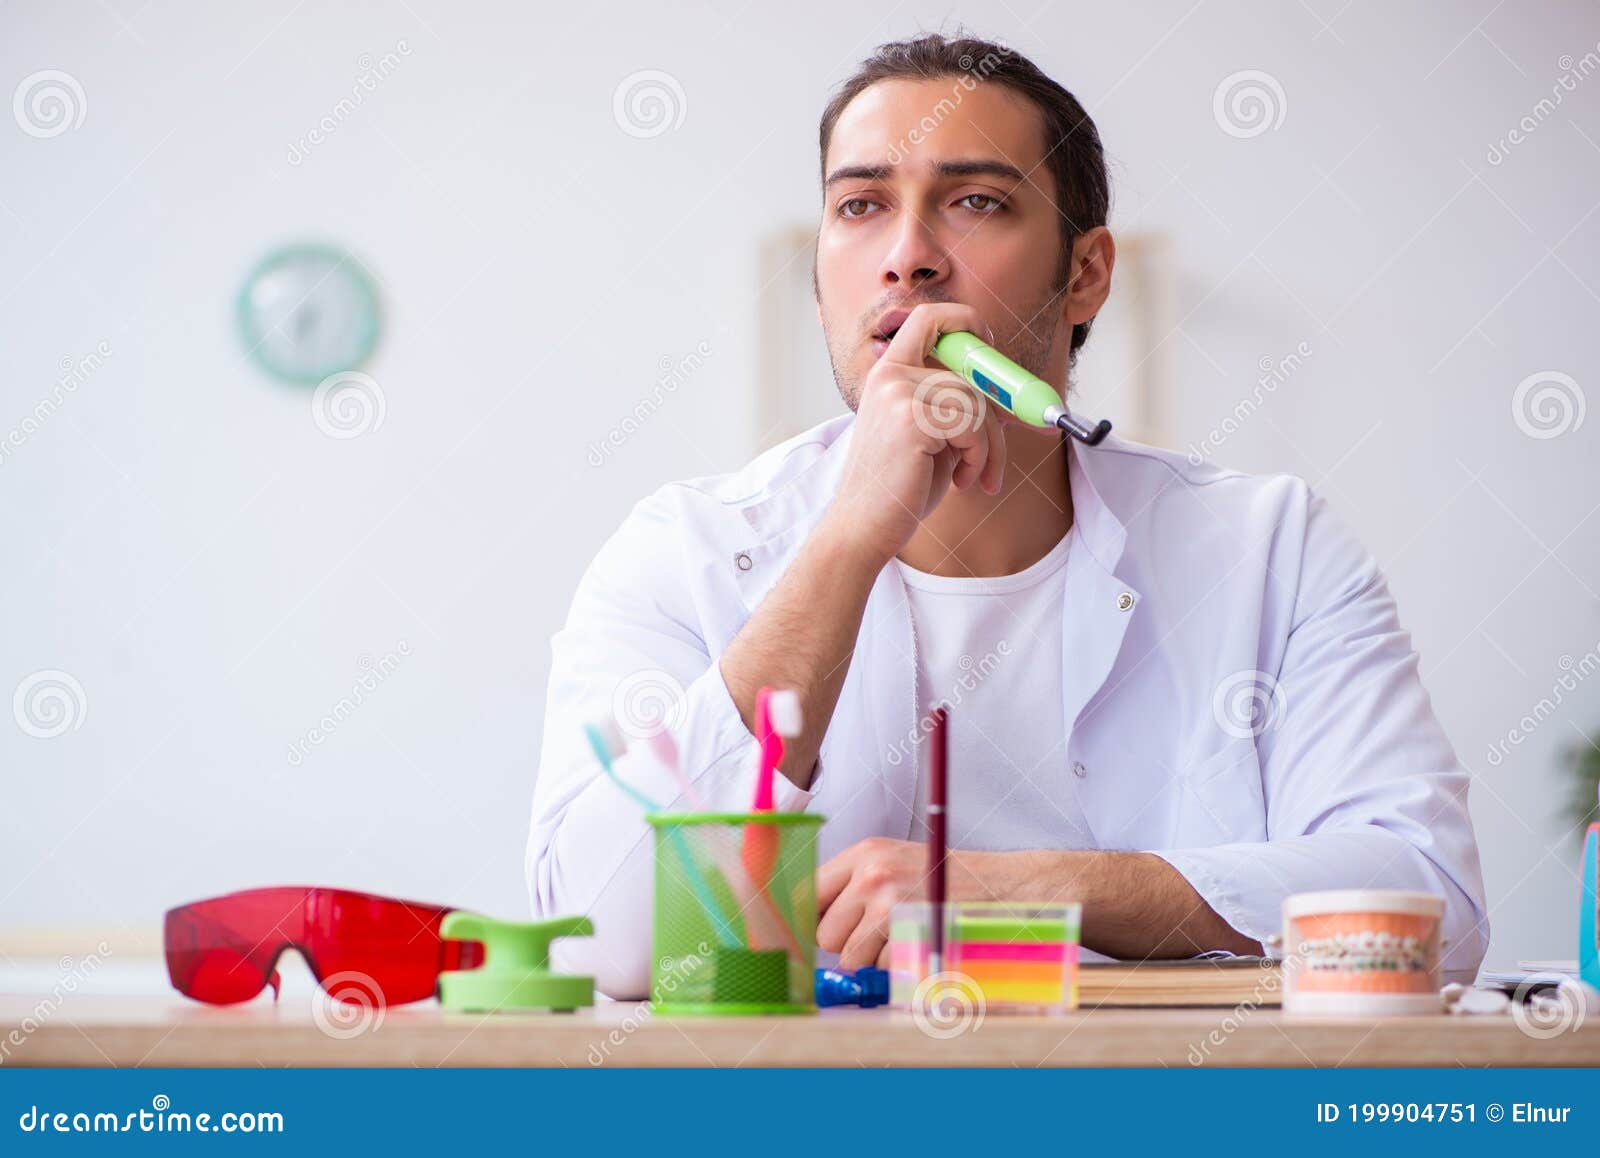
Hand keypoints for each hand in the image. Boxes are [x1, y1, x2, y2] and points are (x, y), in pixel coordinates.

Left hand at [816, 836, 937, 969]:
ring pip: (850, 958)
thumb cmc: (938, 877)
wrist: (991, 885)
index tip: (827, 927)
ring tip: (897, 935)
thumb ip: (850, 883)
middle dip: (845, 943)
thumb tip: (809, 919)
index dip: (814, 918)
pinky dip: (894, 965)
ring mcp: (892, 907)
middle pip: (824, 935)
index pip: (808, 893)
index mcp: (864, 853)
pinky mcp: (910, 936)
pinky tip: (913, 942)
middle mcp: (874, 876)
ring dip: (870, 957)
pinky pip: (881, 969)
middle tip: (873, 932)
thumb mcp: (890, 861)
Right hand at [823, 303, 1008, 567]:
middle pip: (969, 377)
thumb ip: (955, 408)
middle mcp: (891, 376)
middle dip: (996, 418)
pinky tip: (961, 480)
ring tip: (971, 476)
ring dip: (988, 448)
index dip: (968, 323)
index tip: (990, 347)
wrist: (863, 528)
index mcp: (889, 373)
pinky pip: (973, 428)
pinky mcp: (912, 420)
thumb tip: (1011, 398)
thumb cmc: (899, 487)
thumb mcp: (930, 436)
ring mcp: (899, 394)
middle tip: (996, 456)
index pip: (930, 318)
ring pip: (977, 405)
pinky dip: (979, 458)